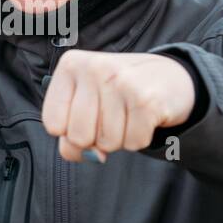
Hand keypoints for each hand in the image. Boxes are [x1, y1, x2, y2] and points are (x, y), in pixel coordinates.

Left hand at [41, 50, 195, 161]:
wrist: (171, 76)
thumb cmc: (119, 93)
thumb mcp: (87, 102)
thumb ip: (71, 133)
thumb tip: (93, 156)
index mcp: (72, 66)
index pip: (52, 123)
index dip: (69, 132)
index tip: (87, 117)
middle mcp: (95, 69)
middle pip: (78, 137)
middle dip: (96, 139)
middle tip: (111, 117)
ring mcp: (121, 83)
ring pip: (107, 144)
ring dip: (120, 138)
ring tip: (129, 114)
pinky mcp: (147, 100)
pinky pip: (133, 143)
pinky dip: (139, 138)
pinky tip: (144, 117)